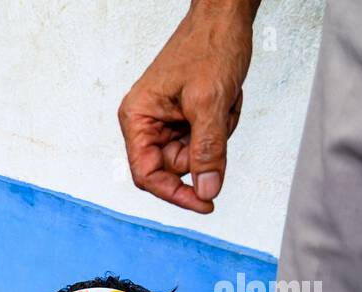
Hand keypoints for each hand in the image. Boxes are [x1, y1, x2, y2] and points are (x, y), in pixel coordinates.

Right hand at [118, 1, 254, 212]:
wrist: (224, 16)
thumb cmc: (209, 46)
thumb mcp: (210, 103)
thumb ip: (208, 150)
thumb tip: (207, 190)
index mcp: (137, 118)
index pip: (147, 175)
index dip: (176, 194)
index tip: (206, 203)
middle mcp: (145, 122)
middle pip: (174, 166)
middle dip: (204, 151)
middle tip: (220, 122)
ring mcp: (166, 119)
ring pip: (194, 154)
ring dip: (218, 134)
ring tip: (223, 102)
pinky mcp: (184, 115)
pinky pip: (204, 139)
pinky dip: (222, 124)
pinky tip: (225, 99)